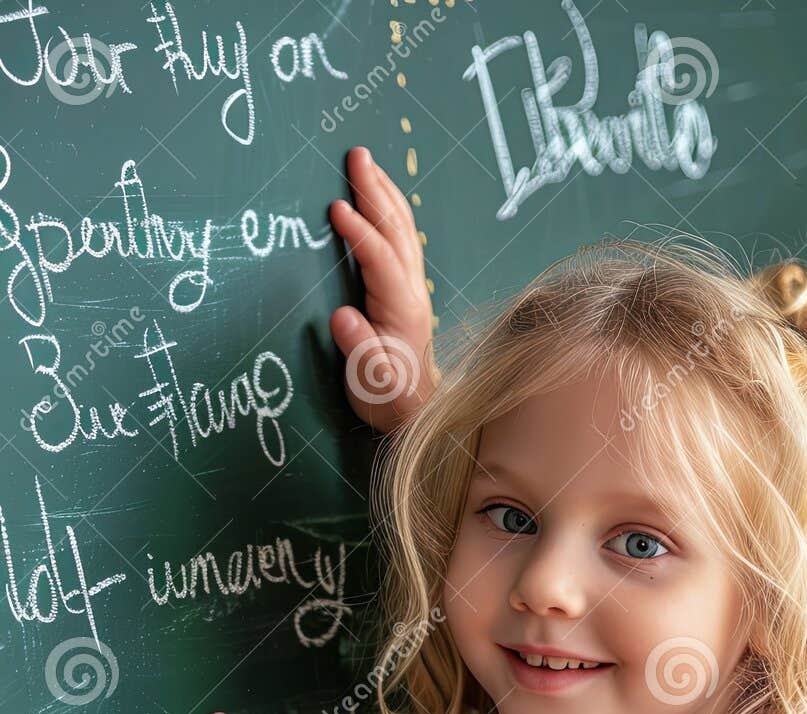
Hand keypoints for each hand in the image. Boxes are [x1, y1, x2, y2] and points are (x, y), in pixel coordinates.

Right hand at [329, 145, 438, 432]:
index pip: (381, 261)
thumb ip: (360, 352)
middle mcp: (412, 291)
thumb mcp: (372, 384)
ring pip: (401, 229)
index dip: (360, 234)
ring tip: (364, 161)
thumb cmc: (389, 399)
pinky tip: (377, 193)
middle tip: (356, 156)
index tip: (337, 209)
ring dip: (383, 192)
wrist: (414, 409)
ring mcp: (412, 286)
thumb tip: (342, 318)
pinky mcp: (406, 287)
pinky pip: (399, 238)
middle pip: (396, 231)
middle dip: (375, 191)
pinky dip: (388, 209)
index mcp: (402, 309)